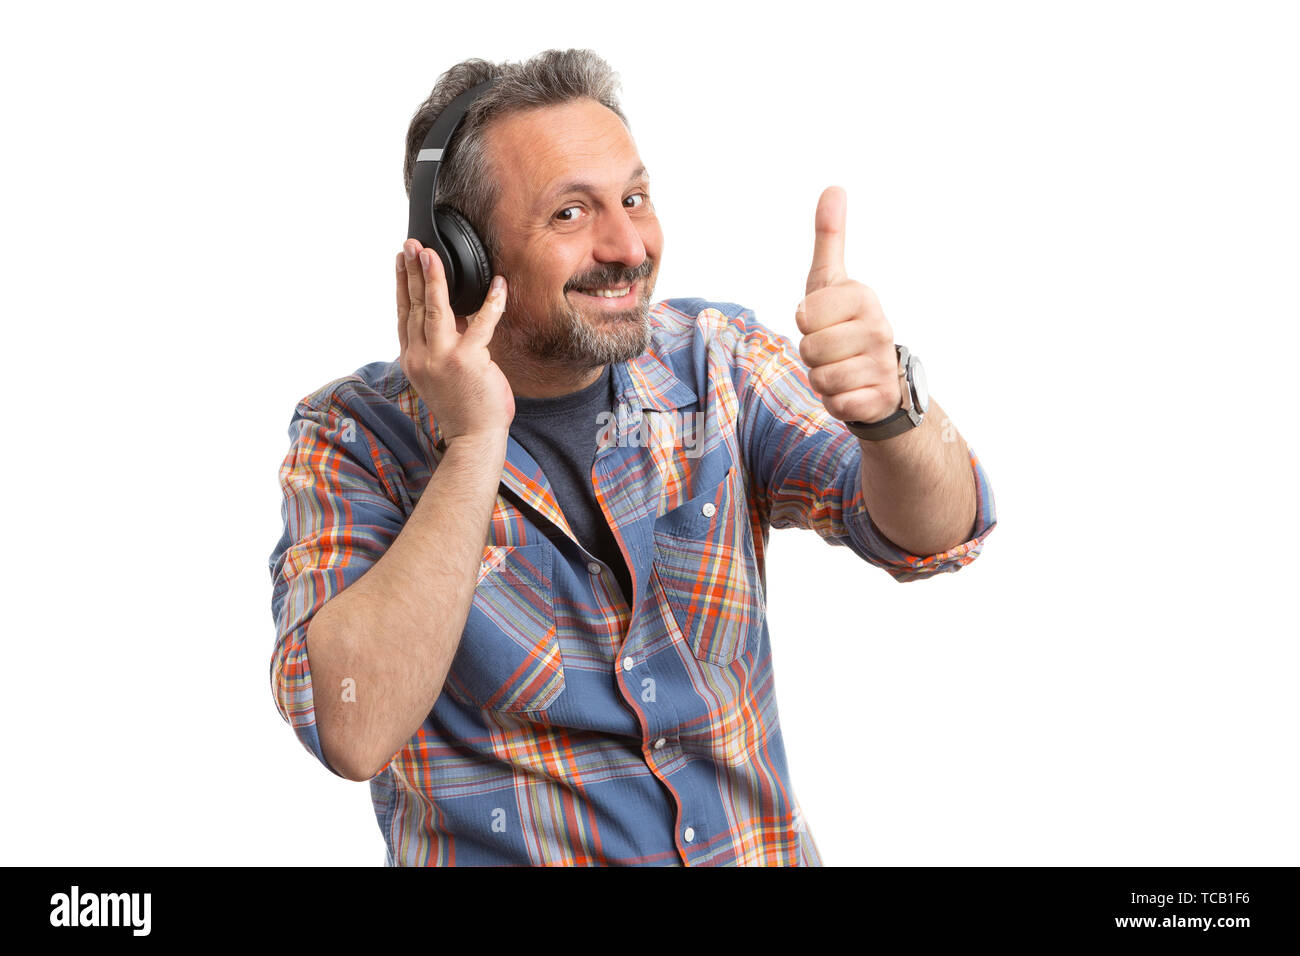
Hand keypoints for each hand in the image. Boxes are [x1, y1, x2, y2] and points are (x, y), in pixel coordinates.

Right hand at [397, 239, 513, 444]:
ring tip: (432, 253)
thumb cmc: (462, 407)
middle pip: (415, 305)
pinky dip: (492, 302)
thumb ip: (439, 345)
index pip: (403, 314)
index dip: (402, 284)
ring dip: (434, 277)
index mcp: (412, 359)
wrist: (473, 438)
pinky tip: (498, 284)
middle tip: (411, 244)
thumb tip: (451, 314)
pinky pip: (481, 323)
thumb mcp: (439, 374)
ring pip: (435, 309)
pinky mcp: (468, 361)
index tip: (401, 260)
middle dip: (413, 271)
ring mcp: (442, 359)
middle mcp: (421, 357)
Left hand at [796, 186, 900, 424]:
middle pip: (810, 349)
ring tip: (839, 369)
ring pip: (820, 379)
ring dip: (821, 380)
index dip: (806, 323)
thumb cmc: (844, 324)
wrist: (880, 377)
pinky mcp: (879, 398)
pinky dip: (836, 403)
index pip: (805, 315)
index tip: (824, 322)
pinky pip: (837, 405)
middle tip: (830, 350)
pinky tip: (850, 391)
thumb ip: (830, 237)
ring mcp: (881, 365)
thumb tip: (833, 188)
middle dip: (811, 356)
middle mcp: (879, 328)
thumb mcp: (832, 280)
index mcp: (863, 297)